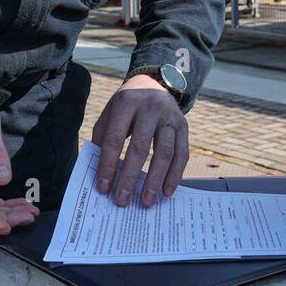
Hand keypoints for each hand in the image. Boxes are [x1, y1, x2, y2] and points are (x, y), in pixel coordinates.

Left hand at [92, 74, 188, 206]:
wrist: (152, 84)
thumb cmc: (125, 106)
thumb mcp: (110, 113)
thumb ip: (102, 139)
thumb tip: (101, 174)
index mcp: (126, 103)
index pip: (115, 138)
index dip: (108, 164)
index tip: (103, 188)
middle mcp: (150, 108)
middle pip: (140, 147)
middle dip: (130, 177)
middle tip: (122, 200)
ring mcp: (170, 116)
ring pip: (165, 152)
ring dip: (156, 180)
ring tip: (146, 201)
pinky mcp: (184, 125)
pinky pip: (182, 153)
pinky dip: (175, 175)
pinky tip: (167, 192)